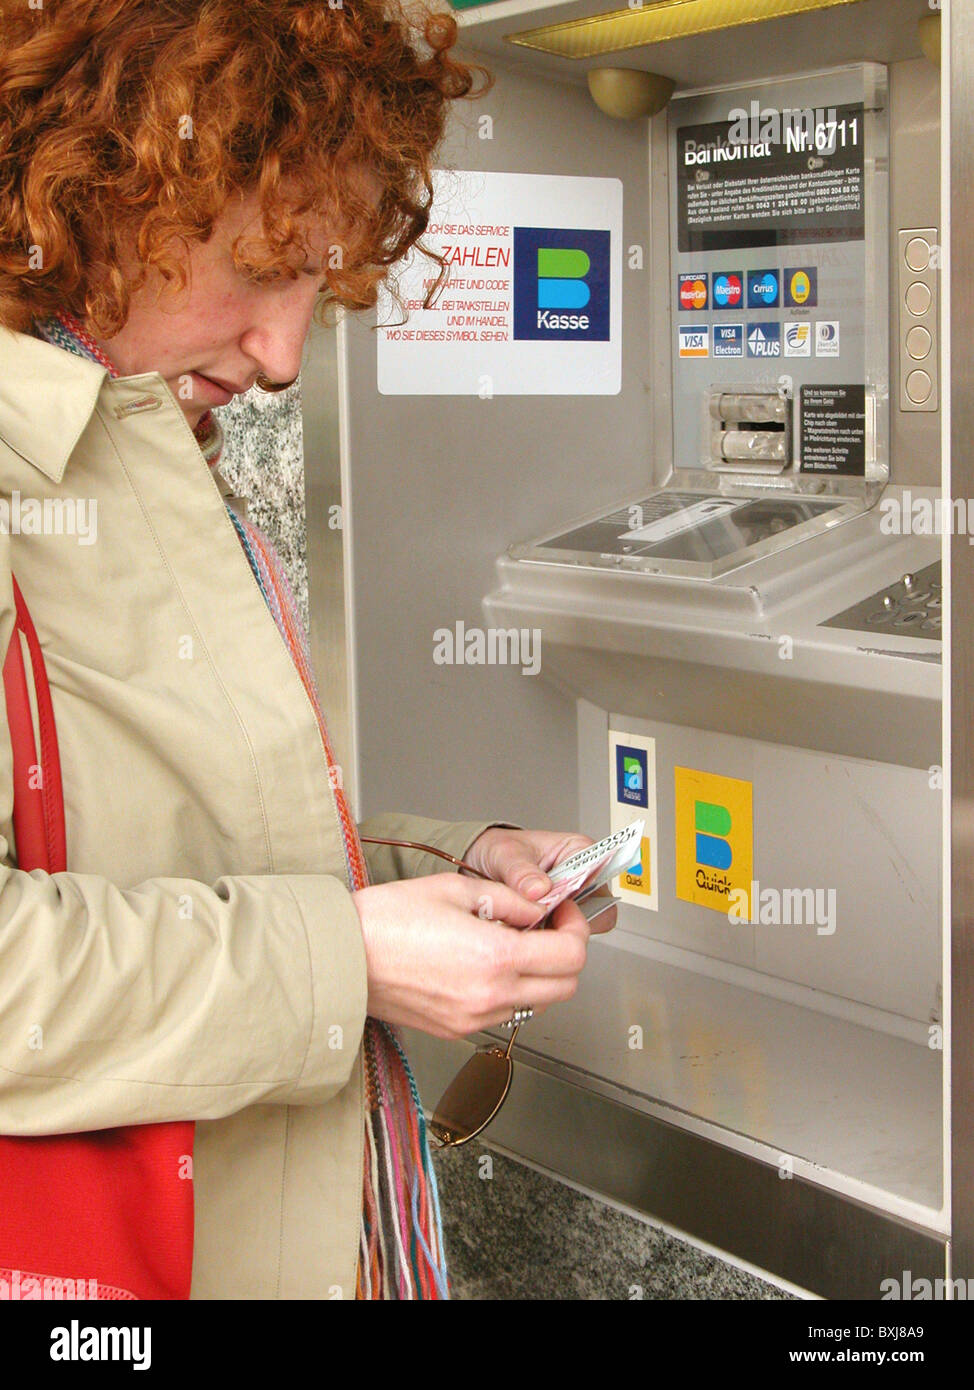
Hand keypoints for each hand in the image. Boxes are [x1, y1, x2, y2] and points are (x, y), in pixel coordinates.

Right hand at [350, 872, 591, 1039]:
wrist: (340, 957)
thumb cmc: (386, 919)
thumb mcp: (455, 888)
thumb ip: (509, 899)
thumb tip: (539, 906)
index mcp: (496, 956)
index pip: (571, 955)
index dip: (576, 928)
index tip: (563, 913)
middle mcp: (491, 996)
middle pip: (565, 987)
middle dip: (565, 954)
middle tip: (546, 928)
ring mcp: (474, 1019)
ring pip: (537, 1003)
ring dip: (538, 974)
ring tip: (509, 943)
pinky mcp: (456, 1030)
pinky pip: (503, 1013)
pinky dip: (508, 990)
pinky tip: (482, 964)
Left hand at [463, 826, 618, 934]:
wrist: (479, 865)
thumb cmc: (499, 850)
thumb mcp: (505, 854)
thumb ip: (521, 871)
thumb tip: (539, 890)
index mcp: (578, 851)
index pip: (601, 875)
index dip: (583, 891)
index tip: (558, 900)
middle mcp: (582, 879)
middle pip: (597, 909)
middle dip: (568, 918)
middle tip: (538, 916)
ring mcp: (572, 903)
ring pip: (579, 928)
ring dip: (554, 931)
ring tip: (526, 922)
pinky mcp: (559, 923)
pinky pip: (561, 939)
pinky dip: (543, 939)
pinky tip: (523, 930)